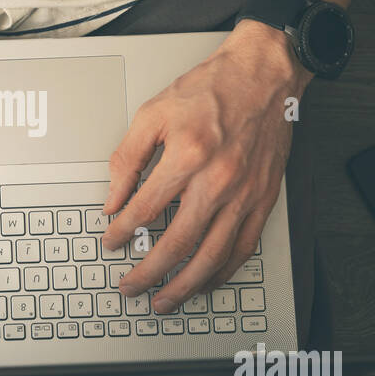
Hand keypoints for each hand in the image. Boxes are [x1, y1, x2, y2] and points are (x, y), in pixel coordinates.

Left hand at [101, 20, 308, 312]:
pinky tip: (205, 282)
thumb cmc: (211, 89)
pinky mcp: (264, 199)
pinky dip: (222, 272)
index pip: (145, 209)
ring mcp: (245, 194)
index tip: (110, 242)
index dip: (121, 232)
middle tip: (130, 287)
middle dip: (148, 273)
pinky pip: (243, 248)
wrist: (264, 75)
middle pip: (177, 243)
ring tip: (164, 301)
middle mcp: (219, 179)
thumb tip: (113, 198)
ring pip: (212, 256)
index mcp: (187, 155)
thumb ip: (128, 158)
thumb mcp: (154, 112)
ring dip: (184, 285)